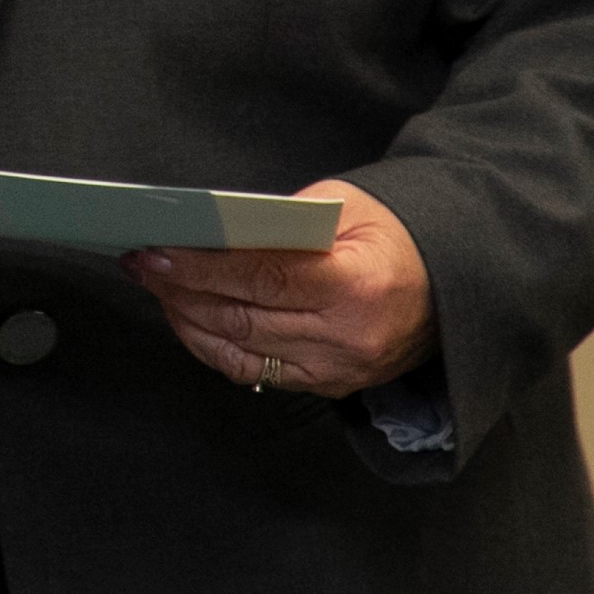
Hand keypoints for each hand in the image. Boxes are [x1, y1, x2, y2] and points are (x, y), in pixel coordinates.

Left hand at [128, 179, 436, 395]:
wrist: (452, 283)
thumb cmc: (395, 235)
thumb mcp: (346, 207)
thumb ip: (280, 222)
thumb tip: (209, 232)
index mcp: (356, 286)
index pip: (259, 279)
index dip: (199, 268)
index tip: (154, 253)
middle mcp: (348, 337)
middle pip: (243, 319)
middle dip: (181, 292)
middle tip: (141, 266)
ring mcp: (339, 370)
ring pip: (242, 352)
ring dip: (189, 320)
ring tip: (158, 289)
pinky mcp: (331, 386)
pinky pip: (258, 371)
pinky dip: (215, 346)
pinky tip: (191, 318)